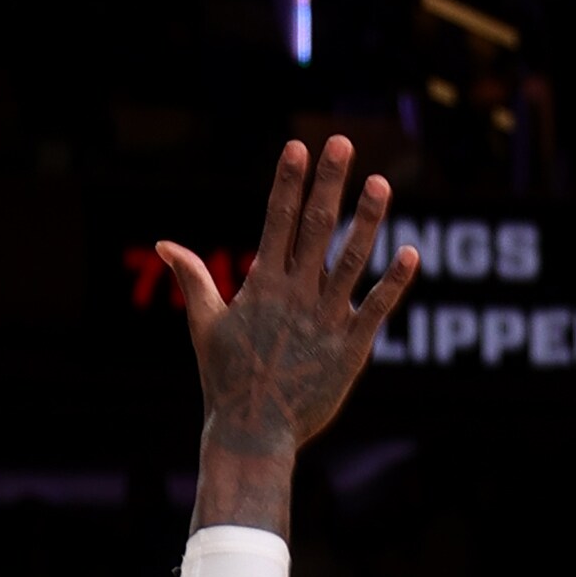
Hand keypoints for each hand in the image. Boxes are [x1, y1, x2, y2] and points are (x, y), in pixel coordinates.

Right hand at [160, 137, 416, 457]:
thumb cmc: (227, 379)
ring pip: (352, 261)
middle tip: (342, 142)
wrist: (253, 434)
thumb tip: (165, 243)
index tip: (297, 146)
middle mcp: (296, 295)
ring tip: (381, 183)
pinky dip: (394, 282)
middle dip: (328, 183)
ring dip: (368, 220)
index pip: (277, 220)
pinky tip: (410, 252)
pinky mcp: (351, 350)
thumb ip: (192, 278)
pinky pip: (377, 309)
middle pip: (316, 228)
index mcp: (263, 285)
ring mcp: (326, 321)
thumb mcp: (204, 323)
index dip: (288, 182)